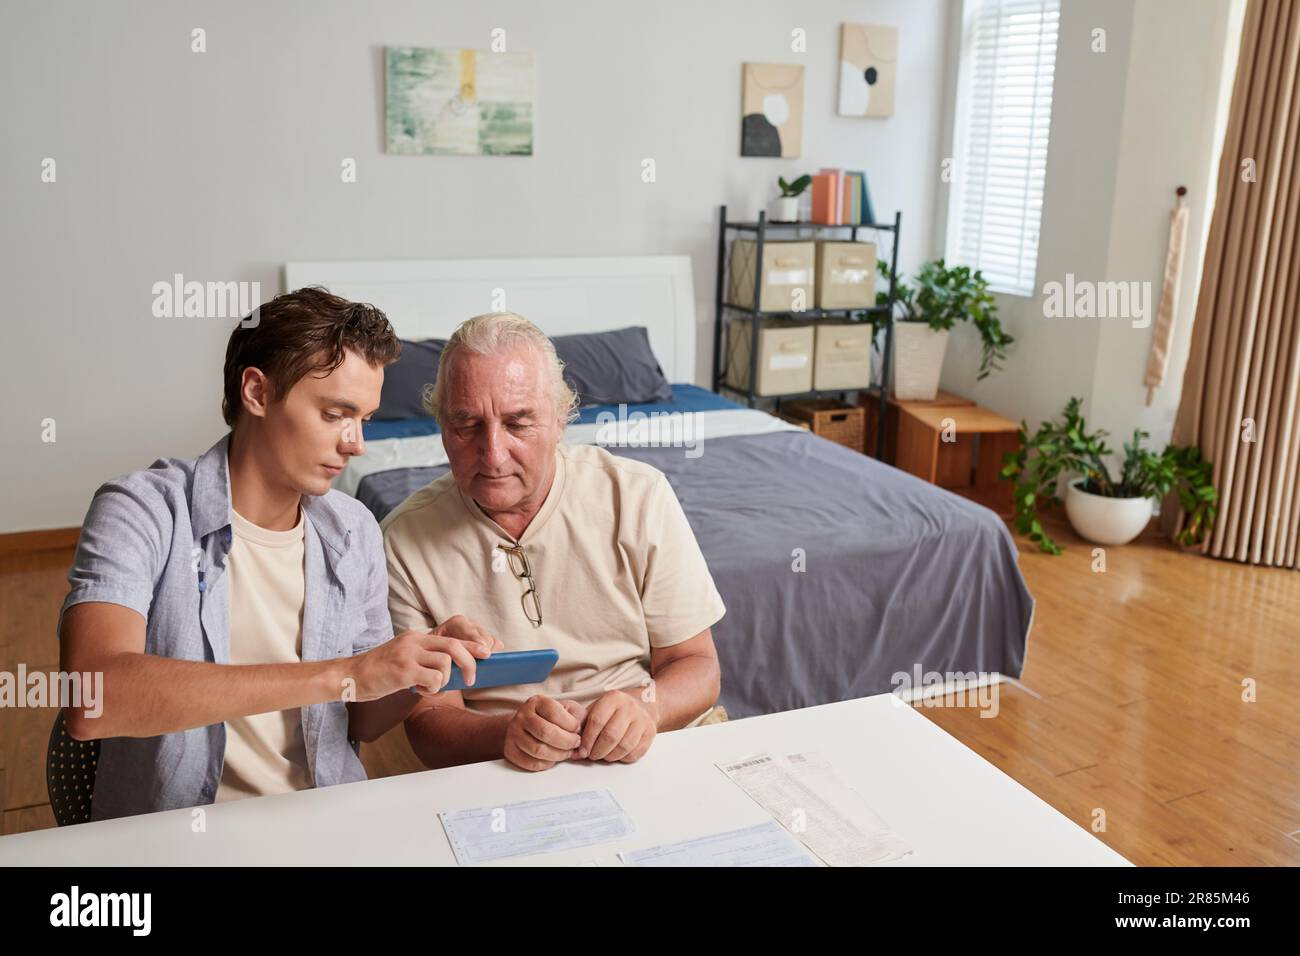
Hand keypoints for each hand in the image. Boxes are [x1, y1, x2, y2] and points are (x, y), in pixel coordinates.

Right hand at [352, 616, 500, 699]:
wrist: (349, 676)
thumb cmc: (378, 672)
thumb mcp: (403, 657)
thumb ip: (424, 658)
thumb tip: (453, 668)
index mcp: (416, 637)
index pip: (452, 636)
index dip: (473, 644)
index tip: (489, 651)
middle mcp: (414, 641)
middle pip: (454, 645)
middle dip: (470, 662)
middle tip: (471, 679)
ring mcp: (408, 654)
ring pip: (445, 663)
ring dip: (445, 681)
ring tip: (431, 689)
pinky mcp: (403, 670)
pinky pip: (433, 678)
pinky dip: (434, 689)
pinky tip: (420, 691)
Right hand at [504, 696, 588, 771]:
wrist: (526, 726)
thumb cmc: (551, 719)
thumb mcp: (566, 710)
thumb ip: (578, 717)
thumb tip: (586, 734)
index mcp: (537, 702)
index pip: (553, 712)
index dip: (570, 724)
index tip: (578, 730)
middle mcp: (522, 716)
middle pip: (545, 732)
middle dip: (566, 742)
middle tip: (576, 744)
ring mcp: (514, 734)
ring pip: (538, 750)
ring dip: (559, 755)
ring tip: (567, 752)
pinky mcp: (511, 751)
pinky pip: (531, 763)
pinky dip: (547, 764)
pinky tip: (554, 758)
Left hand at [579, 690, 657, 763]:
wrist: (643, 705)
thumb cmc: (615, 710)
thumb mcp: (598, 708)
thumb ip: (584, 725)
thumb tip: (574, 749)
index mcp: (613, 698)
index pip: (596, 721)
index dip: (587, 740)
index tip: (582, 750)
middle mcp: (629, 707)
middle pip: (611, 736)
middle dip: (597, 751)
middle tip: (592, 755)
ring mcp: (642, 720)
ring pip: (624, 746)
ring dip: (610, 756)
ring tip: (603, 755)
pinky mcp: (650, 733)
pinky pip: (634, 753)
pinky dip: (622, 758)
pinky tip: (616, 754)